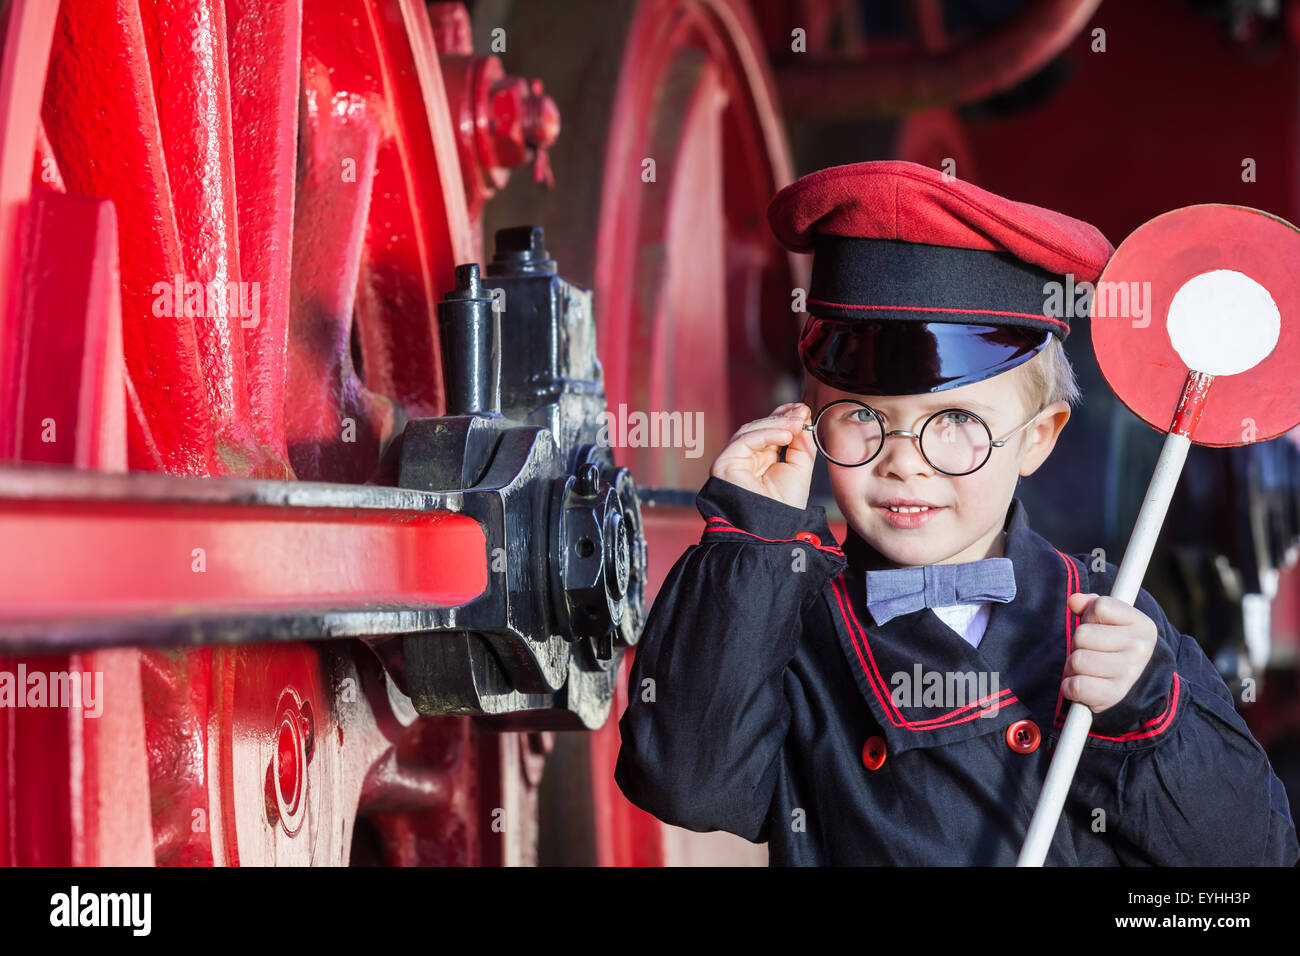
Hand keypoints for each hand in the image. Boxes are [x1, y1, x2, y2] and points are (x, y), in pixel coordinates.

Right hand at [709, 403, 815, 508]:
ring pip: (751, 430)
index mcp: (760, 460)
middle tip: (802, 412)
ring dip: (777, 424)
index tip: (803, 410)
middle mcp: (744, 458)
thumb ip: (801, 444)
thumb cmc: (783, 507)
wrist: (771, 529)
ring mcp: (732, 459)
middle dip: (782, 418)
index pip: (769, 432)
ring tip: (798, 422)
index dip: (784, 418)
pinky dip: (767, 434)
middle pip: (759, 428)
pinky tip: (786, 434)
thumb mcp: (799, 469)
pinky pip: (746, 440)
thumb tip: (802, 417)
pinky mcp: (724, 462)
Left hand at [1061, 592, 1158, 714]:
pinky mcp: (1114, 695)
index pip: (1100, 606)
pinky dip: (1070, 687)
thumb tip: (1074, 601)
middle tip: (1090, 652)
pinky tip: (1083, 685)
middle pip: (1082, 634)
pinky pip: (1075, 685)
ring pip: (1077, 660)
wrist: (1137, 689)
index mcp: (1143, 625)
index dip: (1090, 616)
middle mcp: (1140, 649)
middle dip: (1078, 644)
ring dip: (1072, 666)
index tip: (1098, 626)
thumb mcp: (1111, 622)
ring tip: (1087, 669)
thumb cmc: (1116, 648)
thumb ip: (1091, 605)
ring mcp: (1129, 673)